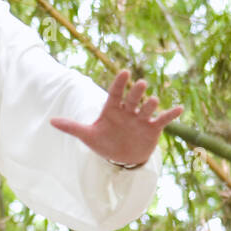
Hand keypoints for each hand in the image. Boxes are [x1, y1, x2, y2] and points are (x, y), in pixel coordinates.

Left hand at [49, 69, 182, 166]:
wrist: (121, 158)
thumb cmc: (104, 143)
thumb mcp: (88, 137)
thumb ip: (72, 127)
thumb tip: (51, 121)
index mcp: (112, 109)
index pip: (115, 93)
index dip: (120, 83)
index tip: (124, 72)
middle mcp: (128, 110)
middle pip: (132, 98)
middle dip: (136, 92)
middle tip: (140, 84)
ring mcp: (141, 119)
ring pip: (147, 108)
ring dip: (151, 104)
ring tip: (154, 100)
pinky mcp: (153, 128)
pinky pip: (163, 120)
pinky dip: (171, 115)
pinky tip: (179, 109)